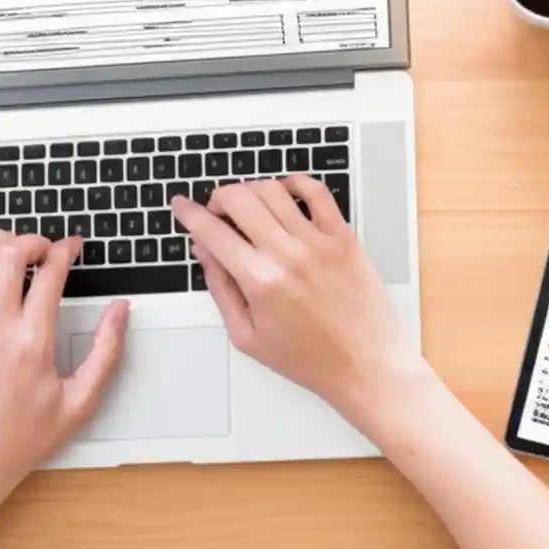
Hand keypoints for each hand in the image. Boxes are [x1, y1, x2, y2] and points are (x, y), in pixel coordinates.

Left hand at [0, 233, 128, 499]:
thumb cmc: (20, 438)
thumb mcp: (80, 403)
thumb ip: (106, 352)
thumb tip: (120, 313)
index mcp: (31, 343)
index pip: (49, 274)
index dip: (66, 250)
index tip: (75, 247)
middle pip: (9, 255)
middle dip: (34, 240)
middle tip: (49, 247)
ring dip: (0, 244)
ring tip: (19, 248)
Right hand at [172, 177, 424, 417]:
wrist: (367, 366)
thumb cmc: (311, 360)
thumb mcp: (248, 337)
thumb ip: (221, 289)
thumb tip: (204, 252)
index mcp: (260, 282)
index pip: (211, 231)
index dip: (188, 213)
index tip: (181, 206)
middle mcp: (288, 255)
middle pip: (238, 198)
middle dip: (217, 198)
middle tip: (216, 213)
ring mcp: (318, 242)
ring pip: (273, 189)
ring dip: (251, 191)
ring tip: (249, 208)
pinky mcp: (344, 237)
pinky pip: (317, 192)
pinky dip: (295, 182)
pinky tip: (286, 192)